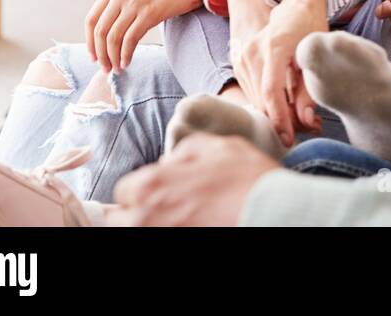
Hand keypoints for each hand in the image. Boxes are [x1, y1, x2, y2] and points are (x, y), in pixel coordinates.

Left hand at [86, 0, 202, 72]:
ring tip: (117, 69)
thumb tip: (105, 38)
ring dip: (113, 58)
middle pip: (100, 31)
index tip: (94, 57)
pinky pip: (130, 39)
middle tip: (106, 69)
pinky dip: (126, 55)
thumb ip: (119, 6)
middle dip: (101, 54)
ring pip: (113, 37)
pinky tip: (127, 62)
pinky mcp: (149, 13)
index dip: (90, 42)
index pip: (91, 20)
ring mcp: (135, 3)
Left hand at [111, 133, 279, 225]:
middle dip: (134, 212)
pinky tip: (186, 223)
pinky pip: (157, 238)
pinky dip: (168, 230)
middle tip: (158, 208)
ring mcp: (161, 234)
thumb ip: (187, 149)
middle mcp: (148, 215)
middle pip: (119, 219)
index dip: (139, 189)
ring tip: (171, 217)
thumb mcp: (220, 146)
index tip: (154, 191)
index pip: (123, 190)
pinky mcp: (177, 245)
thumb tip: (170, 160)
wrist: (271, 209)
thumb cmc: (247, 178)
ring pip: (136, 230)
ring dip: (148, 222)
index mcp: (153, 184)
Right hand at [237, 0, 327, 146]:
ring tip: (299, 121)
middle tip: (303, 132)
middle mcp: (253, 51)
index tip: (288, 138)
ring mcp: (243, 56)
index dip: (279, 118)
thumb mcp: (314, 55)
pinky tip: (285, 109)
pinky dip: (267, 103)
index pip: (271, 91)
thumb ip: (308, 89)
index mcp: (273, 47)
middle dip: (280, 120)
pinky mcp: (241, 61)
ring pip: (254, 97)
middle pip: (261, 98)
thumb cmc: (311, 27)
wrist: (296, 3)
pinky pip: (251, 90)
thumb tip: (306, 120)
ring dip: (273, 114)